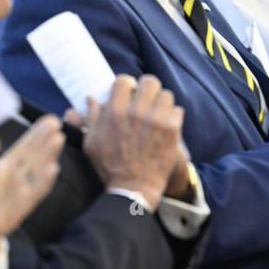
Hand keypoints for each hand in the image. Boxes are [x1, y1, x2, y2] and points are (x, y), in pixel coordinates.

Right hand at [63, 75, 185, 211]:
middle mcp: (136, 112)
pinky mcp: (172, 130)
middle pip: (149, 82)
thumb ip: (91, 118)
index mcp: (115, 112)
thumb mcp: (91, 143)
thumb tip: (91, 98)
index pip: (124, 80)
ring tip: (158, 114)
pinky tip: (166, 127)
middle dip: (148, 89)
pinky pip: (178, 110)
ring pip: (166, 95)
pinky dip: (173, 117)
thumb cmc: (110, 167)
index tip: (129, 93)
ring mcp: (156, 120)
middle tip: (147, 100)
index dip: (127, 85)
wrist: (133, 188)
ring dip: (162, 103)